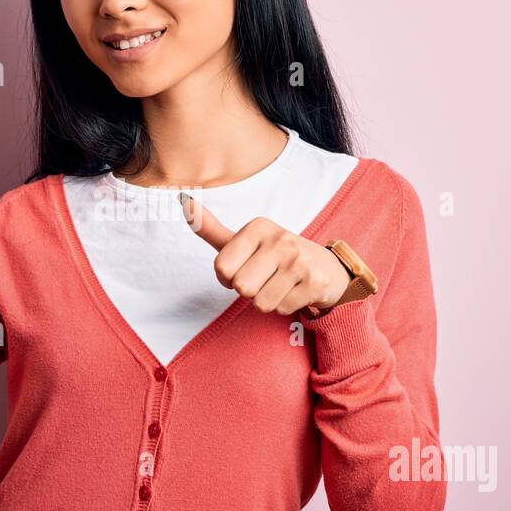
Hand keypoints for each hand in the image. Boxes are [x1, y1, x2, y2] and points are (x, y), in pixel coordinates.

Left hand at [180, 192, 350, 314]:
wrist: (328, 268)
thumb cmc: (277, 256)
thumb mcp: (245, 240)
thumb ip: (211, 229)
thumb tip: (183, 201)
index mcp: (258, 226)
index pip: (221, 267)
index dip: (228, 277)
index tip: (245, 268)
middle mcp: (280, 239)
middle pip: (240, 288)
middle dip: (249, 291)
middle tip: (266, 278)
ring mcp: (299, 260)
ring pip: (260, 302)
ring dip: (267, 301)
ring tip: (281, 285)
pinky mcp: (314, 282)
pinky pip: (281, 309)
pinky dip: (284, 306)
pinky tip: (295, 291)